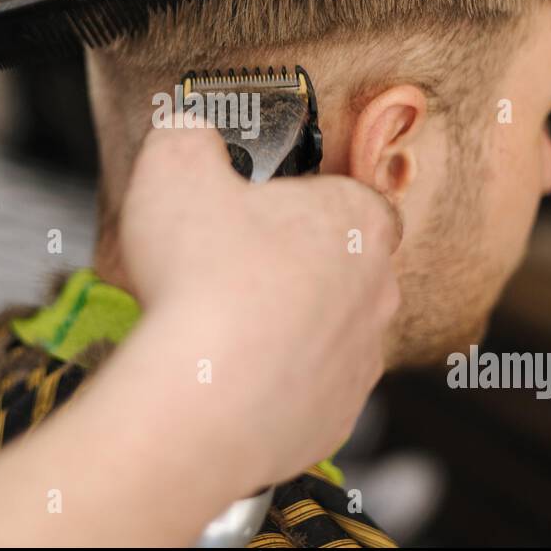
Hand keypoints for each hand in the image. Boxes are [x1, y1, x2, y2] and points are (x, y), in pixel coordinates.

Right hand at [113, 126, 402, 489]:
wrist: (203, 398)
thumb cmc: (201, 279)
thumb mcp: (175, 166)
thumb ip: (188, 134)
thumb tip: (188, 131)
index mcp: (356, 219)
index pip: (356, 197)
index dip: (308, 201)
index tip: (264, 210)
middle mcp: (376, 291)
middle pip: (344, 267)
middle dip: (294, 266)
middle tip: (230, 268)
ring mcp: (359, 361)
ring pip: (327, 334)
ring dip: (284, 329)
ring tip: (218, 328)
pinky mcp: (334, 420)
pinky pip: (306, 392)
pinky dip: (271, 386)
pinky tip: (224, 377)